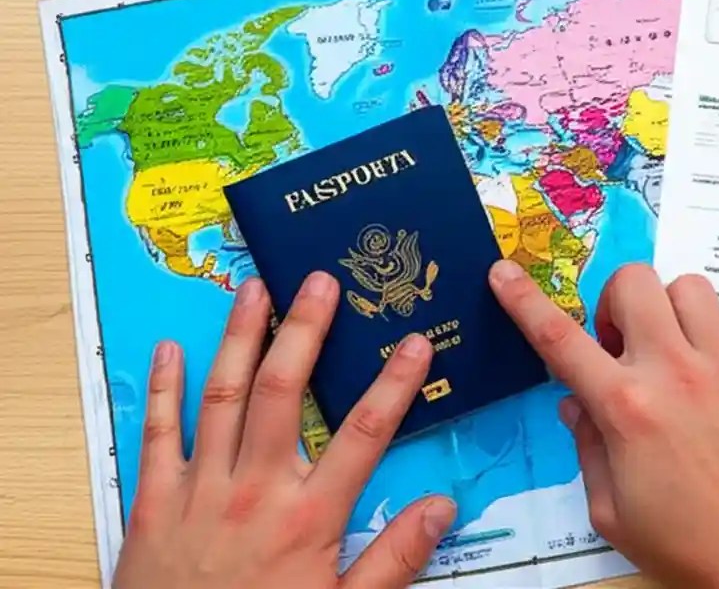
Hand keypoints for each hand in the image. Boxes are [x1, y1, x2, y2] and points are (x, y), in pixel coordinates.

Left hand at [113, 271, 456, 588]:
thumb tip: (441, 507)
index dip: (393, 384)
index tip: (413, 342)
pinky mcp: (154, 502)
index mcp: (308, 518)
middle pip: (284, 392)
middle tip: (319, 281)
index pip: (362, 435)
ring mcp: (199, 490)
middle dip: (305, 330)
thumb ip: (395, 559)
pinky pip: (156, 434)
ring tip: (253, 290)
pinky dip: (162, 388)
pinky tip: (170, 348)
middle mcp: (255, 490)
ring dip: (240, 338)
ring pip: (222, 397)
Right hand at [488, 261, 718, 588]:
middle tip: (624, 344)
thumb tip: (576, 401)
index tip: (503, 272)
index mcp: (627, 410)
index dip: (524, 300)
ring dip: (671, 310)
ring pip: (690, 287)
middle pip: (634, 282)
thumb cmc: (686, 546)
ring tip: (676, 351)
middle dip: (616, 301)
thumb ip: (588, 447)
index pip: (560, 339)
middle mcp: (675, 375)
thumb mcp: (611, 510)